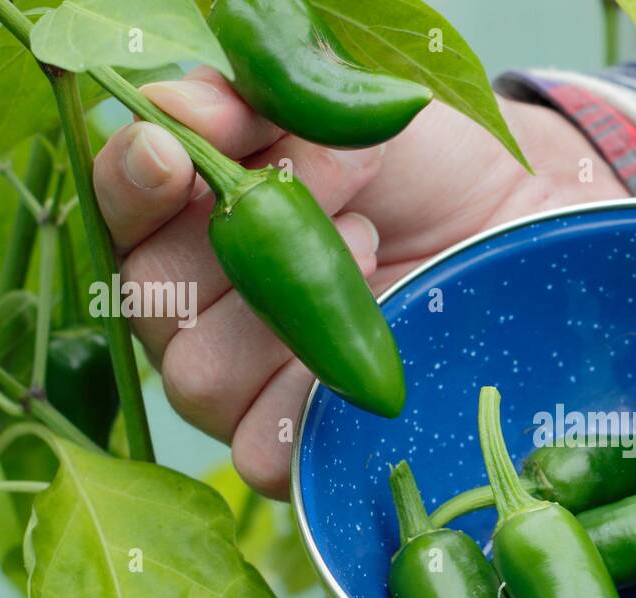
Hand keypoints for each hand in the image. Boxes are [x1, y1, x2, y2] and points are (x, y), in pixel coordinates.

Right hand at [94, 67, 626, 496]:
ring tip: (370, 251)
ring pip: (199, 378)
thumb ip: (254, 109)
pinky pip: (262, 453)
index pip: (121, 211)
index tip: (168, 152)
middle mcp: (205, 311)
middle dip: (230, 242)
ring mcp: (252, 386)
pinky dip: (306, 401)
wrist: (514, 232)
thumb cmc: (420, 171)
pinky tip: (367, 343)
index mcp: (190, 223)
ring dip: (278, 315)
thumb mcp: (340, 115)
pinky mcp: (307, 449)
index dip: (131, 184)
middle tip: (317, 194)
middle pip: (150, 302)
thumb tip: (178, 106)